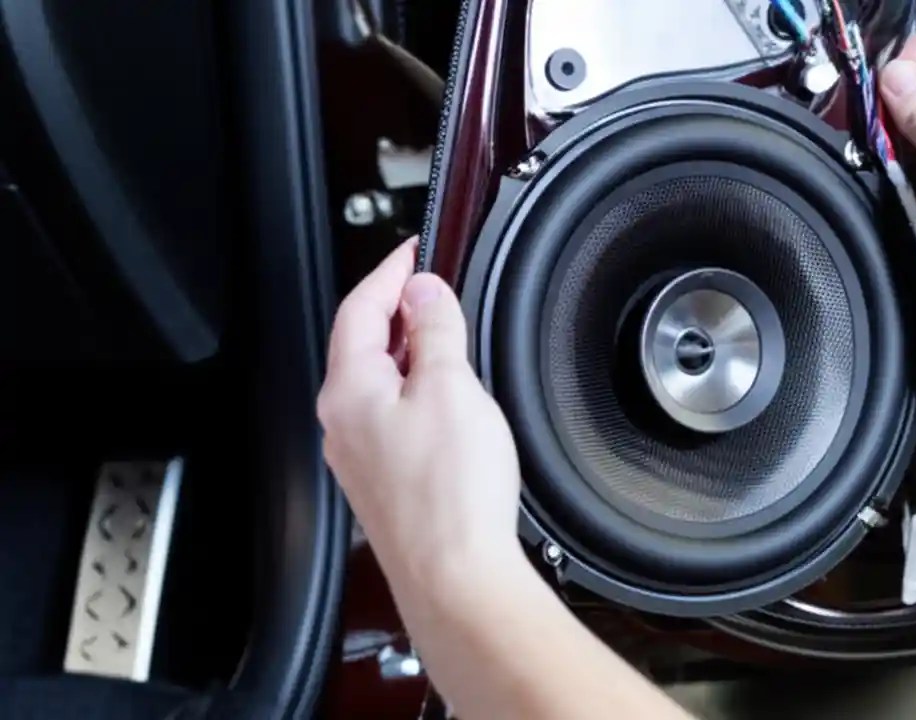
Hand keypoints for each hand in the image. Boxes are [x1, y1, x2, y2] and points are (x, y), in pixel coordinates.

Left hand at [317, 239, 524, 602]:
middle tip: (436, 290)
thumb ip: (435, 331)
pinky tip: (448, 402)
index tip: (413, 251)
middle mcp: (342, 423)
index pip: (358, 308)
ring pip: (378, 383)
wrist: (455, 575)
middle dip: (398, 310)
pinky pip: (391, 419)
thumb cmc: (449, 494)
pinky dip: (416, 393)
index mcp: (348, 390)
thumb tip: (425, 292)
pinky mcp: (384, 483)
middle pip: (362, 344)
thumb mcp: (451, 387)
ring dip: (409, 353)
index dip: (388, 272)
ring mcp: (360, 456)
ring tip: (448, 340)